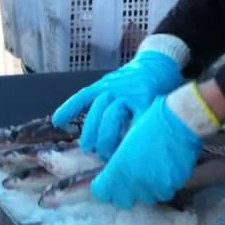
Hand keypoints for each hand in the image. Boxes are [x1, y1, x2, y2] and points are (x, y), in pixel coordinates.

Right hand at [50, 35, 188, 156]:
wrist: (159, 62)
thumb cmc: (165, 89)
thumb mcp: (167, 108)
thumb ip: (155, 126)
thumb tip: (147, 153)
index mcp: (146, 99)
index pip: (133, 127)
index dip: (126, 146)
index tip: (123, 162)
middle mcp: (127, 93)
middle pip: (111, 119)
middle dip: (107, 141)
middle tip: (105, 157)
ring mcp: (113, 87)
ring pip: (96, 110)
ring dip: (91, 132)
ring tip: (89, 148)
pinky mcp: (103, 84)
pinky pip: (84, 96)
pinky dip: (70, 107)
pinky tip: (58, 120)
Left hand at [91, 84, 216, 207]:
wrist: (179, 123)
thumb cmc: (152, 124)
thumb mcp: (127, 141)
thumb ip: (117, 164)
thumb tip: (110, 175)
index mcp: (119, 168)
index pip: (102, 191)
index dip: (103, 188)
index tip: (105, 183)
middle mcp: (134, 181)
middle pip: (123, 200)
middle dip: (124, 193)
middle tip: (128, 181)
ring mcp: (153, 186)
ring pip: (145, 199)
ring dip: (145, 191)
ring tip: (150, 175)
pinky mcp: (170, 186)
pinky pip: (163, 194)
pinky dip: (162, 187)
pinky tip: (164, 173)